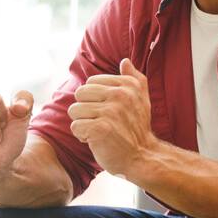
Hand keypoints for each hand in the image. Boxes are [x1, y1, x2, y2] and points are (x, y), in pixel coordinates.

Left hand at [68, 58, 158, 178]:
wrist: (142, 155)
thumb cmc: (137, 127)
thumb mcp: (141, 99)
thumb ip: (133, 78)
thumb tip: (125, 61)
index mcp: (127, 85)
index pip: (90, 82)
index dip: (94, 98)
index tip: (108, 111)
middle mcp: (120, 96)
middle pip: (79, 94)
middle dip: (85, 110)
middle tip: (101, 121)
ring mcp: (110, 112)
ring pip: (74, 110)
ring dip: (83, 123)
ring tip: (98, 130)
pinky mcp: (100, 129)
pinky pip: (76, 126)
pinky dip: (82, 136)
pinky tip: (96, 140)